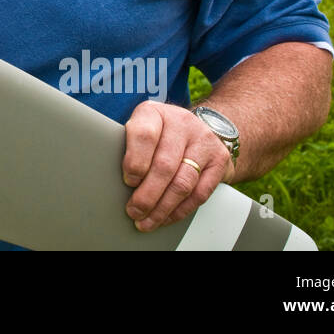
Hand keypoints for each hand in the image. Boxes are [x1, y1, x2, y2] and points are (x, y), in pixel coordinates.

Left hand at [122, 100, 234, 231]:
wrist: (201, 127)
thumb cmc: (160, 132)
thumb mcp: (141, 129)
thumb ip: (130, 148)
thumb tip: (114, 184)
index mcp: (154, 113)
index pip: (144, 135)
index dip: (135, 162)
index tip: (128, 181)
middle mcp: (181, 122)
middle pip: (164, 165)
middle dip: (147, 194)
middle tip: (134, 211)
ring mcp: (203, 140)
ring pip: (183, 182)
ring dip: (163, 208)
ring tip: (147, 221)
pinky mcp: (219, 160)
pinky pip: (200, 192)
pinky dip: (181, 210)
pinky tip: (167, 218)